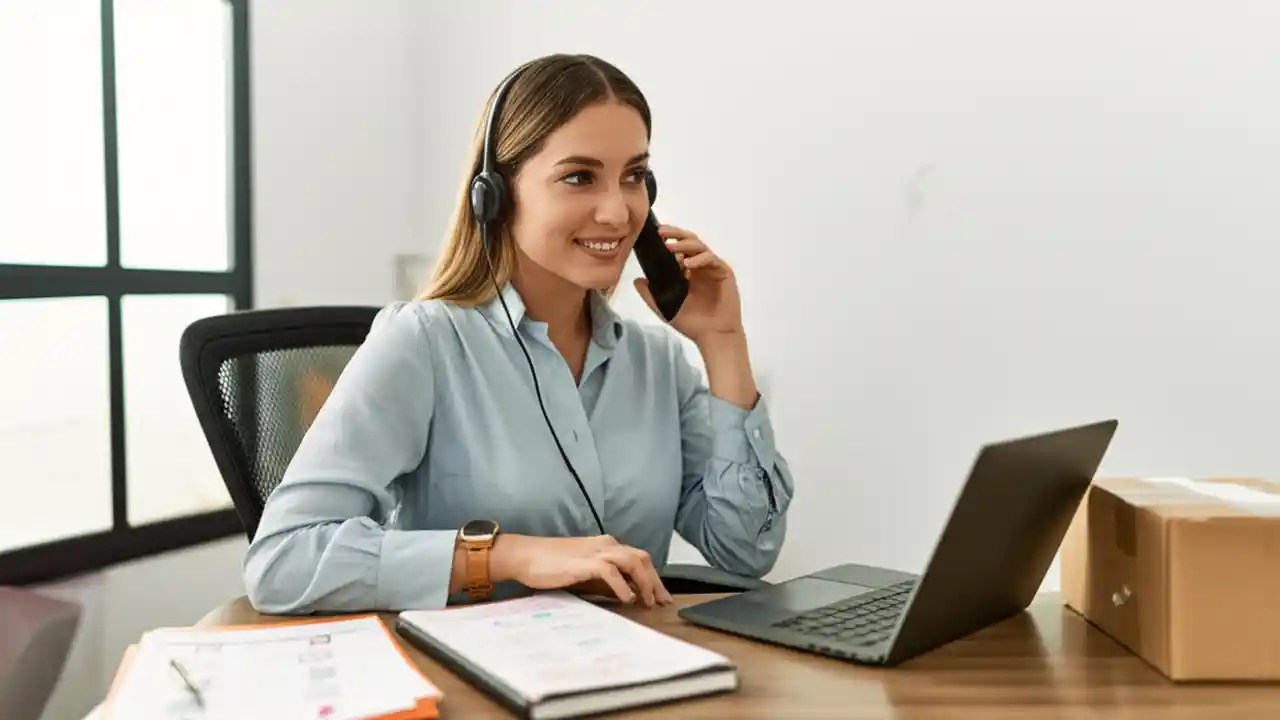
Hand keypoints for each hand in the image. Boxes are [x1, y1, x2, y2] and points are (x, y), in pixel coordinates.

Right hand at [491, 534, 672, 606]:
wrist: (525, 555)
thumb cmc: (551, 565)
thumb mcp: (585, 574)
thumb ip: (605, 582)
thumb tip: (627, 595)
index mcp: (607, 546)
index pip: (639, 559)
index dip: (653, 578)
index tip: (660, 597)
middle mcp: (606, 545)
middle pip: (642, 559)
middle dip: (655, 581)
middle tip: (662, 602)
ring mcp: (596, 552)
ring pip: (633, 562)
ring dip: (644, 583)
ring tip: (647, 603)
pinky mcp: (585, 562)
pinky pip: (612, 572)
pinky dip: (623, 586)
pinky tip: (627, 600)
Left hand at [634, 224, 742, 343]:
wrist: (713, 336)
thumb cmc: (692, 323)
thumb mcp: (665, 308)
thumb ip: (650, 295)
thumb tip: (637, 280)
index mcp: (687, 271)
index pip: (678, 248)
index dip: (668, 240)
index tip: (653, 236)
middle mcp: (699, 266)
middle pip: (689, 241)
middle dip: (675, 234)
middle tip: (661, 232)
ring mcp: (712, 268)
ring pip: (700, 247)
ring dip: (685, 244)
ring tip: (670, 248)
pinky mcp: (723, 272)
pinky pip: (711, 259)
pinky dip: (699, 259)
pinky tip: (688, 264)